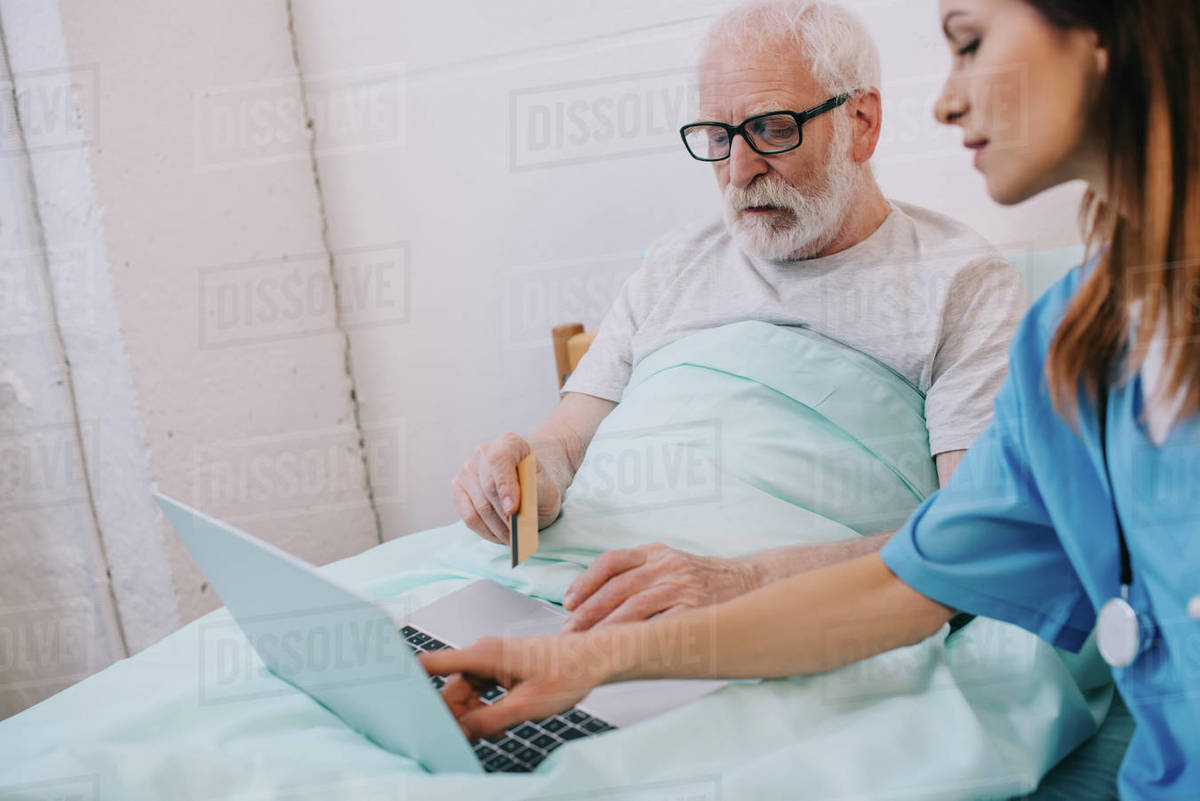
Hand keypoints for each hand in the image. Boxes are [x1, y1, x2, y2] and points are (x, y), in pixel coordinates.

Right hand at [419, 634, 609, 740]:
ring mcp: (495, 660)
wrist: (597, 659)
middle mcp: (485, 652)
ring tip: (489, 736)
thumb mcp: (525, 706)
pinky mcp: (505, 667)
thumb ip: (487, 721)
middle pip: (450, 688)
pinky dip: (484, 710)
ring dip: (471, 716)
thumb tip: (458, 733)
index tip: (391, 694)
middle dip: (451, 716)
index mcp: (484, 654)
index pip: (431, 664)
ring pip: (467, 693)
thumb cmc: (569, 672)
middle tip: (456, 741)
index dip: (407, 678)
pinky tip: (498, 727)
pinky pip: (482, 691)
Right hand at [451, 433, 560, 543]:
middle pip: (489, 488)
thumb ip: (534, 495)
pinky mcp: (458, 489)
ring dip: (498, 528)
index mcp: (508, 443)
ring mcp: (468, 470)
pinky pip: (468, 516)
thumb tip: (511, 510)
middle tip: (520, 534)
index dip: (505, 486)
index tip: (514, 510)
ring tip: (514, 540)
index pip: (500, 460)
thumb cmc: (540, 487)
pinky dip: (486, 531)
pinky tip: (500, 537)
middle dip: (505, 516)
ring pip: (479, 506)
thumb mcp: (548, 490)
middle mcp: (483, 452)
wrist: (532, 485)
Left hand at [561, 543, 759, 631]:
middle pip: (619, 586)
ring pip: (636, 606)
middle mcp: (668, 565)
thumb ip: (636, 572)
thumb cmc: (700, 579)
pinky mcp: (697, 609)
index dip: (586, 580)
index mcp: (656, 552)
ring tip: (589, 643)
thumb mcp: (668, 563)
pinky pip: (662, 625)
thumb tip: (591, 598)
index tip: (568, 602)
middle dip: (589, 610)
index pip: (612, 561)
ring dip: (607, 627)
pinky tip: (624, 649)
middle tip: (570, 630)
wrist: (748, 582)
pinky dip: (639, 637)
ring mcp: (683, 587)